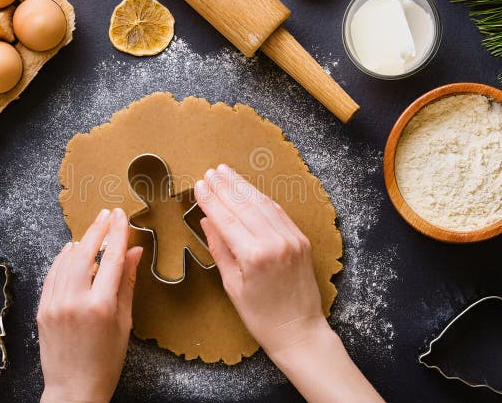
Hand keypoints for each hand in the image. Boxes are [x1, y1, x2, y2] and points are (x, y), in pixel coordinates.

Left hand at [37, 208, 142, 402]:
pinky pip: (52, 275)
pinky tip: (72, 251)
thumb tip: (135, 252)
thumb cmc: (106, 361)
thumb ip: (127, 284)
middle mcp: (75, 301)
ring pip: (66, 261)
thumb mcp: (124, 323)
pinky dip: (62, 259)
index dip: (118, 233)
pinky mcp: (42, 309)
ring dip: (80, 242)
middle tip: (107, 213)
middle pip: (86, 253)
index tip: (122, 215)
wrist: (74, 389)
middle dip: (97, 229)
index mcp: (101, 306)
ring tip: (93, 230)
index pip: (112, 258)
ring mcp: (55, 304)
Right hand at [195, 165, 382, 402]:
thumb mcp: (232, 285)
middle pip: (245, 205)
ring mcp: (291, 239)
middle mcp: (275, 243)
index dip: (211, 200)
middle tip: (211, 172)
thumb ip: (220, 249)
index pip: (226, 219)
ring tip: (227, 173)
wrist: (298, 330)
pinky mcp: (301, 240)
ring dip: (243, 187)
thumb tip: (207, 221)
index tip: (199, 185)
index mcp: (254, 256)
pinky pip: (279, 212)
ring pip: (263, 204)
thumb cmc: (261, 316)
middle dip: (226, 186)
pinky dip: (262, 199)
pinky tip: (250, 190)